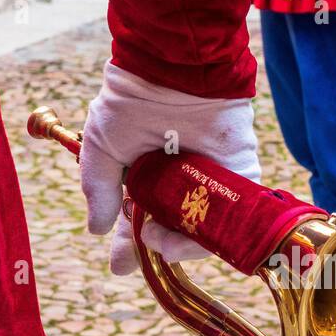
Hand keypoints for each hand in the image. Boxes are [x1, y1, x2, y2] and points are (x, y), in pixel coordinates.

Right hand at [81, 61, 260, 275]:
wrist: (175, 70)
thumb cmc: (133, 101)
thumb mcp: (102, 146)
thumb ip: (98, 188)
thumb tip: (96, 230)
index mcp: (149, 176)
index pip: (140, 219)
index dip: (128, 244)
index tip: (118, 265)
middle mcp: (181, 182)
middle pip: (171, 229)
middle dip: (151, 249)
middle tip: (133, 256)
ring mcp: (211, 182)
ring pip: (200, 230)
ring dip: (177, 246)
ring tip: (155, 243)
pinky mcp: (239, 178)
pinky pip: (229, 219)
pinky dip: (206, 238)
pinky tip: (179, 243)